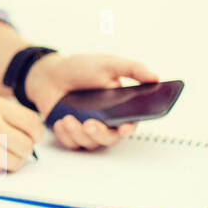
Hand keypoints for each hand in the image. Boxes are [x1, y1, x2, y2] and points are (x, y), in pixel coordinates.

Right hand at [0, 95, 44, 176]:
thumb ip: (1, 115)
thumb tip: (28, 129)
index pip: (32, 122)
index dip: (33, 132)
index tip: (28, 136)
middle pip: (29, 143)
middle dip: (23, 149)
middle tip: (11, 149)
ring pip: (19, 160)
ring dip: (11, 161)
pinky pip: (4, 169)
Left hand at [25, 53, 158, 150]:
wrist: (52, 73)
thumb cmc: (81, 68)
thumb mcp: (109, 64)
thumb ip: (133, 69)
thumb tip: (155, 78)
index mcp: (120, 107)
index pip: (130, 123)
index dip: (128, 128)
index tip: (123, 127)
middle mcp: (107, 121)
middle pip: (110, 138)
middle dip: (100, 134)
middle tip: (90, 124)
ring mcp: (88, 128)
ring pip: (90, 143)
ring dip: (78, 133)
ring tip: (68, 118)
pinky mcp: (71, 133)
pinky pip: (72, 143)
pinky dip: (66, 136)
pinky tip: (61, 123)